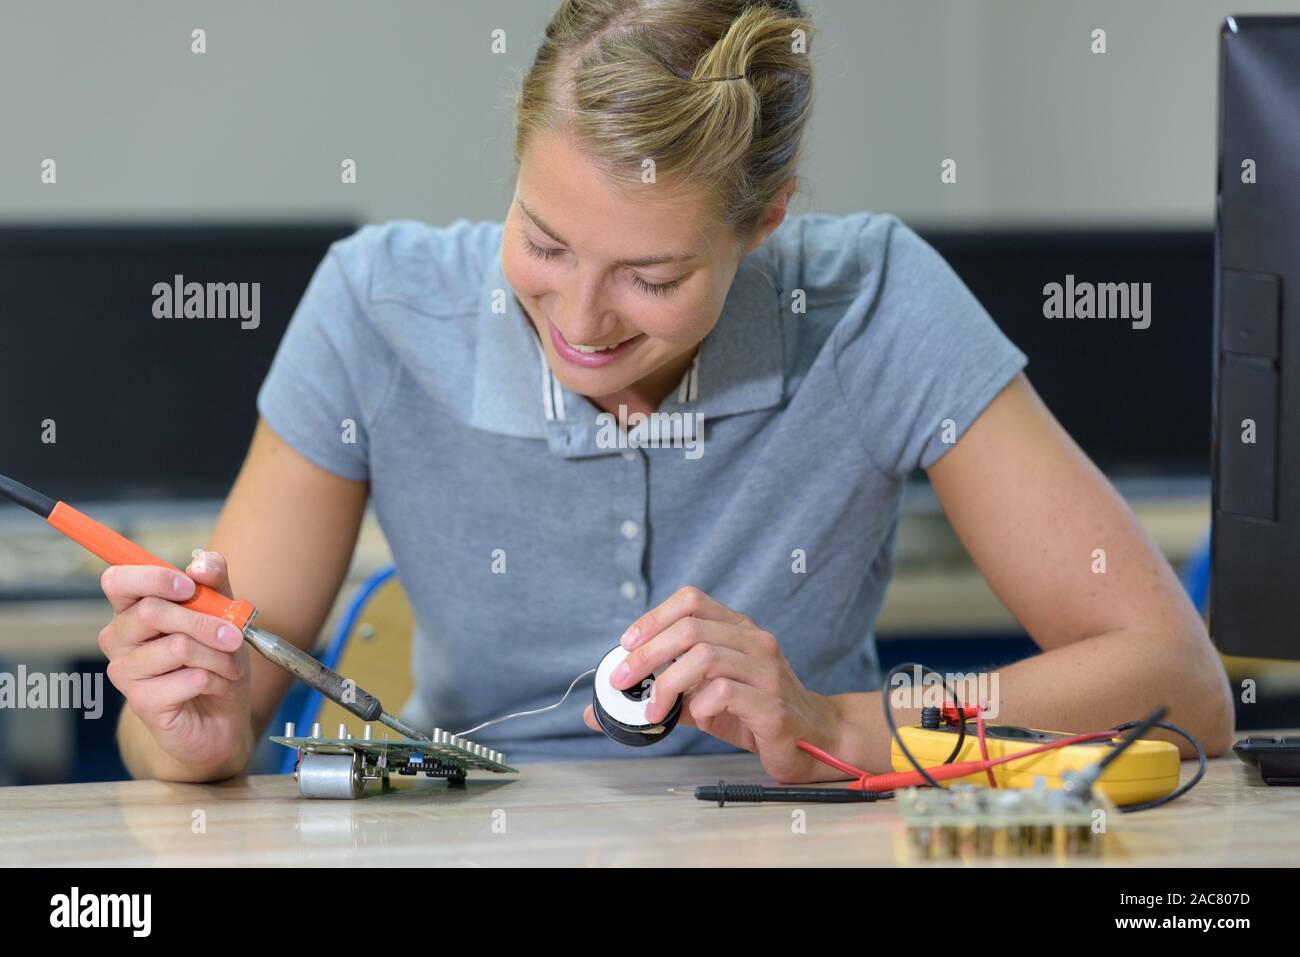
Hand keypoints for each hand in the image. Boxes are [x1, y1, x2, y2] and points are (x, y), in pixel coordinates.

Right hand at [98, 550, 252, 777]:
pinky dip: (216, 679)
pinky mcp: (142, 702)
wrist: (221, 716)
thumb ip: (214, 582)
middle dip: (204, 621)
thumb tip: (199, 564)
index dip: (153, 578)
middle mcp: (119, 639)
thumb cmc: (215, 660)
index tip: (189, 588)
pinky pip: (188, 679)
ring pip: (177, 647)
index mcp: (132, 610)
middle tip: (233, 635)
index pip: (119, 580)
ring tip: (229, 666)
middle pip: (151, 612)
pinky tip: (216, 686)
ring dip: (217, 655)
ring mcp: (125, 672)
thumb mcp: (224, 614)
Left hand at [582, 585, 844, 782]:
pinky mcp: (771, 703)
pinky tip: (696, 718)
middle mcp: (754, 641)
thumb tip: (595, 711)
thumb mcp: (701, 699)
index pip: (691, 600)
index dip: (653, 617)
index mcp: (737, 629)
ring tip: (654, 710)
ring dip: (668, 683)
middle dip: (647, 654)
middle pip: (691, 628)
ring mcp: (766, 670)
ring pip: (705, 656)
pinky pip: (725, 692)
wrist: (811, 739)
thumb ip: (659, 697)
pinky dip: (700, 705)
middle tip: (622, 681)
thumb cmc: (751, 713)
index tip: (626, 644)